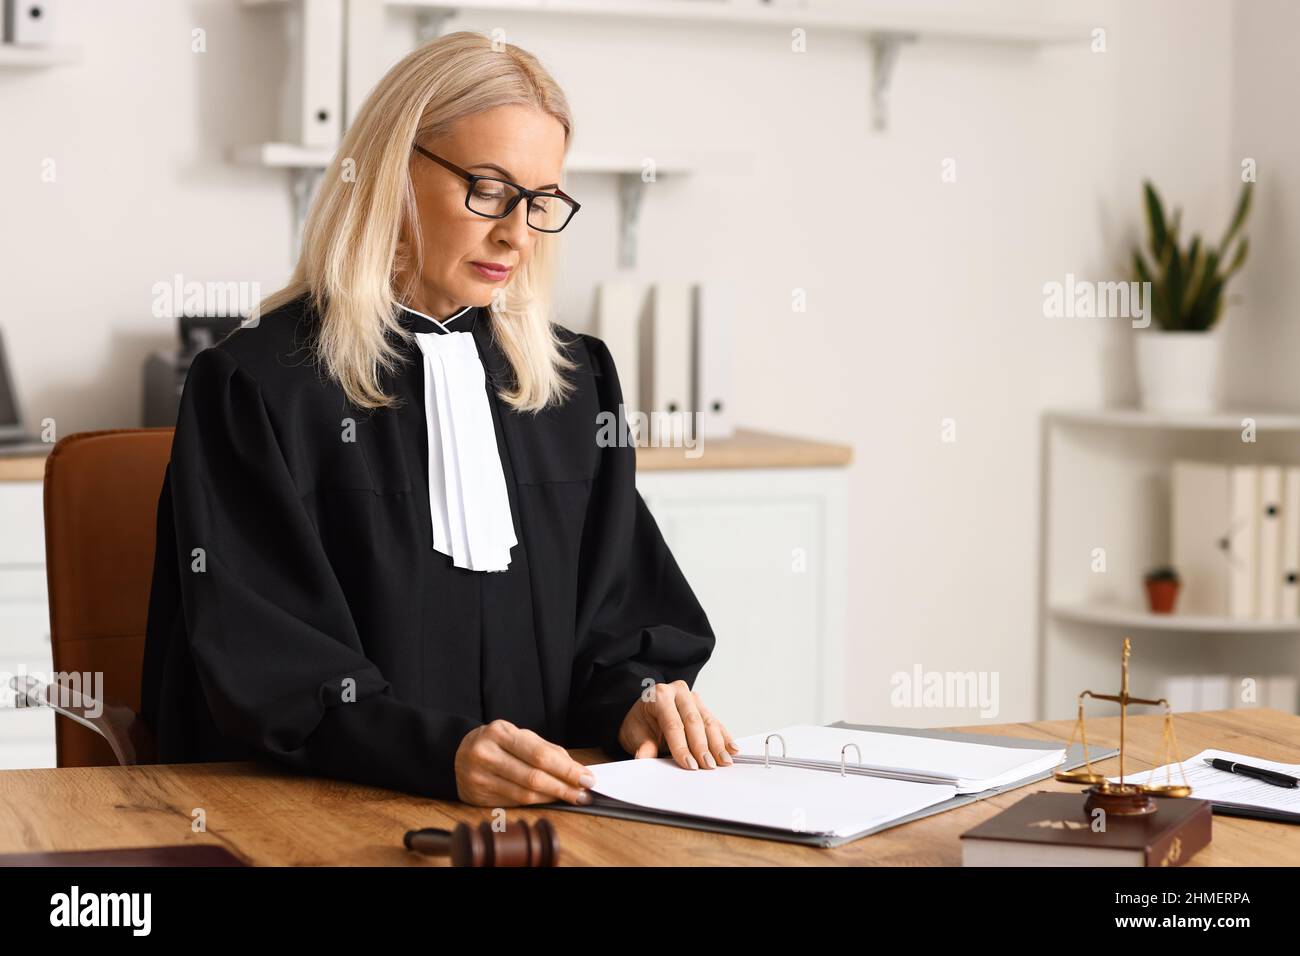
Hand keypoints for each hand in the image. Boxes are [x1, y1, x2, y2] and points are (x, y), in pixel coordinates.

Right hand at [455, 719, 595, 806]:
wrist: (461, 752)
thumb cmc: (498, 743)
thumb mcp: (519, 736)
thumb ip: (547, 750)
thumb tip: (576, 771)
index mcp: (498, 733)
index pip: (540, 755)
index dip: (566, 769)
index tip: (587, 778)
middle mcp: (484, 754)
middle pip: (533, 778)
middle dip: (563, 787)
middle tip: (583, 793)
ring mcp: (478, 778)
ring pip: (524, 795)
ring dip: (552, 798)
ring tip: (571, 797)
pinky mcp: (477, 797)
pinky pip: (514, 804)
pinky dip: (536, 804)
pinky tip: (549, 801)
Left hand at [616, 680, 738, 769]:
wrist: (643, 714)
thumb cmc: (640, 723)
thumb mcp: (635, 735)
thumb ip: (643, 747)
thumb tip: (644, 759)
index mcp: (660, 695)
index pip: (673, 724)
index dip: (681, 746)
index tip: (689, 765)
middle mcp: (678, 692)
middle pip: (693, 721)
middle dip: (702, 746)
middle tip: (708, 765)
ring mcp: (692, 698)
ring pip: (708, 721)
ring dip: (718, 744)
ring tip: (724, 761)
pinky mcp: (702, 707)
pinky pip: (716, 723)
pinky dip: (724, 737)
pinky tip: (731, 749)